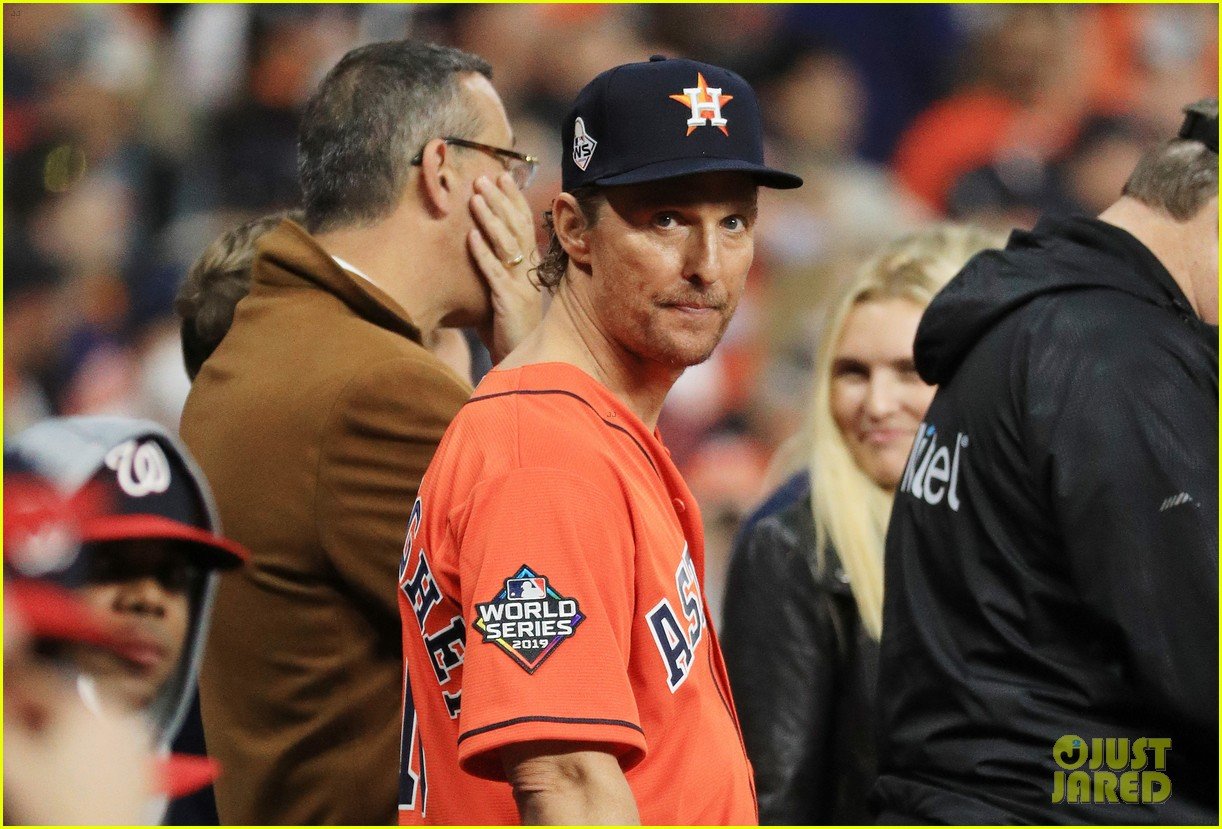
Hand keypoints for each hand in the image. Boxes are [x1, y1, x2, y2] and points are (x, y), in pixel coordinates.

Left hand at [469, 172, 542, 362]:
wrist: (523, 362)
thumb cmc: (508, 327)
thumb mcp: (505, 291)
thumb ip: (498, 267)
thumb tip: (478, 241)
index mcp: (529, 267)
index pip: (525, 225)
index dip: (514, 200)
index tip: (503, 176)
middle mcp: (528, 272)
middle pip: (517, 228)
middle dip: (500, 201)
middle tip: (485, 177)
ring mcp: (520, 286)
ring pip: (506, 245)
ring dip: (490, 219)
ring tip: (475, 196)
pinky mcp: (508, 302)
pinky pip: (494, 274)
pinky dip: (482, 254)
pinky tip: (470, 237)